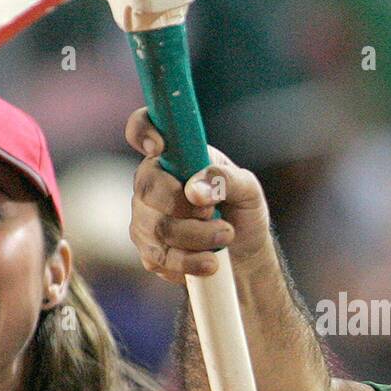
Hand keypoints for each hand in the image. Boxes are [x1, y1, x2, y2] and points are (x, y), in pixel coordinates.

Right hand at [125, 108, 271, 282]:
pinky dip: (190, 262)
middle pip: (149, 188)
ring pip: (157, 227)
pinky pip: (160, 258)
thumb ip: (225, 180)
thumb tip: (194, 190)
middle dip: (185, 205)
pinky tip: (211, 261)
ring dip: (197, 236)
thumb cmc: (242, 212)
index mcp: (173, 156)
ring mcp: (145, 218)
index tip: (159, 147)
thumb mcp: (248, 189)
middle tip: (215, 213)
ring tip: (226, 236)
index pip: (142, 128)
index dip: (143, 131)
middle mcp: (151, 183)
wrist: (244, 255)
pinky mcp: (149, 251)